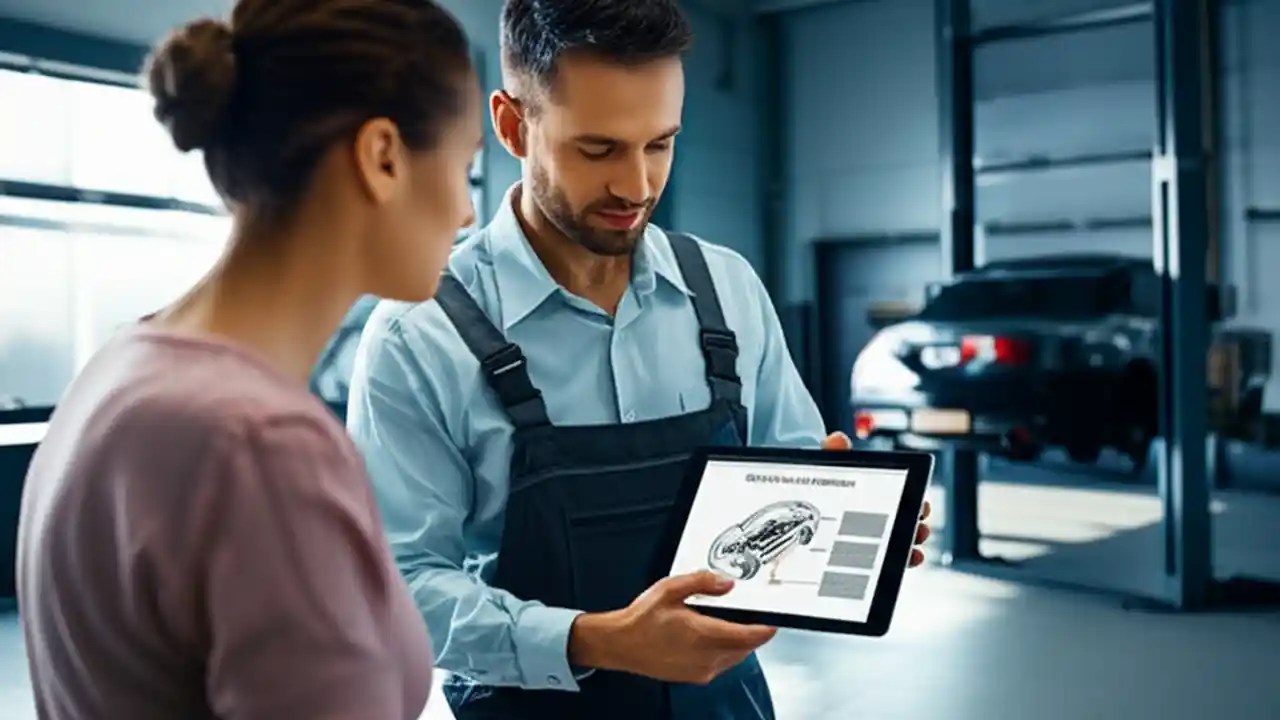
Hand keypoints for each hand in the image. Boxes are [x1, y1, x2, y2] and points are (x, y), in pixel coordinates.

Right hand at [568, 571, 776, 684]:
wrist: (620, 644)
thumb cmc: (641, 619)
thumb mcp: (670, 589)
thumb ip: (702, 582)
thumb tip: (727, 583)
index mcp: (703, 635)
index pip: (749, 636)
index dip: (766, 627)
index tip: (774, 619)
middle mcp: (706, 658)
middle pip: (745, 648)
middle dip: (752, 632)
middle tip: (748, 615)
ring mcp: (701, 671)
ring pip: (735, 658)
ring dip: (738, 643)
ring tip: (728, 624)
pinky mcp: (694, 677)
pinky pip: (721, 665)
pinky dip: (724, 652)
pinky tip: (710, 638)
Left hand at [822, 432, 932, 567]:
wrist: (797, 506)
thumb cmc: (816, 484)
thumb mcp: (824, 468)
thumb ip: (831, 455)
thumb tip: (837, 440)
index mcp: (875, 492)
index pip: (902, 496)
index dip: (915, 501)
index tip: (922, 506)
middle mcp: (878, 515)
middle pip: (904, 522)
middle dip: (916, 527)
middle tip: (919, 530)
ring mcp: (869, 537)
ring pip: (896, 544)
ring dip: (909, 546)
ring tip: (913, 551)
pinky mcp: (858, 558)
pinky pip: (883, 563)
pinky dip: (897, 564)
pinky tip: (905, 563)